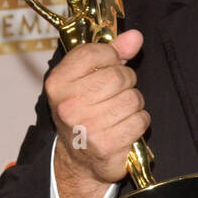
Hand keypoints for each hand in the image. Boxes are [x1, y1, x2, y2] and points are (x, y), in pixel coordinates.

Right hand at [48, 29, 146, 197]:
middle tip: (116, 95)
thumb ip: (111, 54)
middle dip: (126, 83)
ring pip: (133, 98)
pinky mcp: (106, 146)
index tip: (110, 67)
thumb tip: (135, 37)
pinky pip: (139, 120)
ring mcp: (86, 127)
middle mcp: (68, 106)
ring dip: (134, 104)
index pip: (95, 53)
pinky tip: (125, 127)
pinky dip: (138, 122)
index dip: (112, 57)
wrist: (79, 159)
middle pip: (119, 76)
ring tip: (120, 112)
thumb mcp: (86, 79)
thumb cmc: (84, 113)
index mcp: (58, 83)